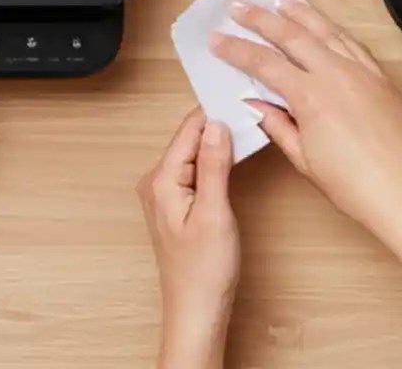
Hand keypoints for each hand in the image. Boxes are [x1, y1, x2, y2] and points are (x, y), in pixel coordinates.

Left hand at [137, 108, 238, 368]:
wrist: (196, 309)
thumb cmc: (203, 270)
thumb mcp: (214, 212)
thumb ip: (213, 166)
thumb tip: (215, 125)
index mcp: (161, 180)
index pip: (188, 131)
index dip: (213, 111)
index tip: (236, 93)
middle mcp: (156, 182)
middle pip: (189, 139)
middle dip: (216, 123)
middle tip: (245, 104)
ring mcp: (164, 193)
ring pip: (193, 154)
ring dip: (216, 141)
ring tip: (244, 123)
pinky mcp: (176, 204)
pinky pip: (194, 170)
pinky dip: (214, 160)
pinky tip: (232, 155)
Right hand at [209, 0, 401, 240]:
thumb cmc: (354, 185)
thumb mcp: (303, 158)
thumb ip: (276, 124)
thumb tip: (253, 104)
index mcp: (311, 96)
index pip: (263, 63)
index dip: (236, 49)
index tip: (216, 39)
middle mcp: (337, 75)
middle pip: (291, 35)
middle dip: (260, 18)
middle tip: (238, 6)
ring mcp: (363, 73)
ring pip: (325, 30)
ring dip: (299, 13)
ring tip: (279, 1)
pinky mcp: (382, 79)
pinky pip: (352, 43)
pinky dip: (333, 30)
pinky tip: (323, 26)